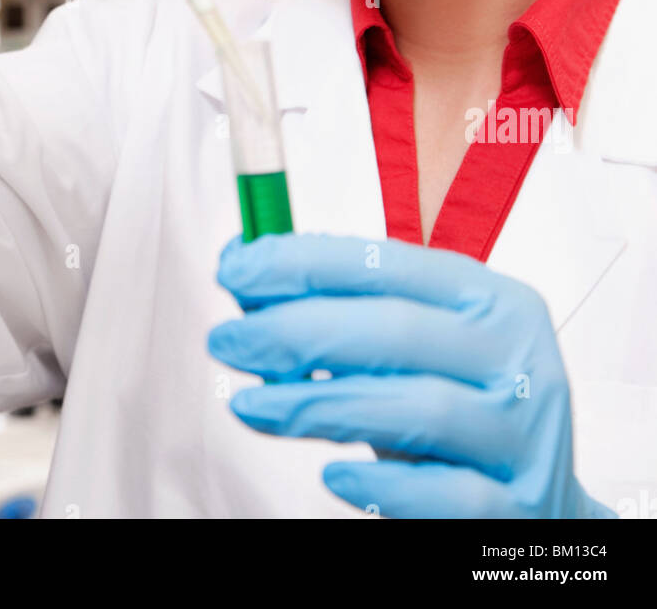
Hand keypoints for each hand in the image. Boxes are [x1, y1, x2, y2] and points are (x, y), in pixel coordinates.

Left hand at [208, 232, 615, 518]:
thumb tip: (246, 265)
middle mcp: (518, 359)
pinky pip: (448, 495)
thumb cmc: (460, 410)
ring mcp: (523, 437)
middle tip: (229, 340)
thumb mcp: (417, 350)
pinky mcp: (517, 507)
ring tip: (252, 405)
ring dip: (321, 402)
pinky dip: (384, 485)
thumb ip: (345, 311)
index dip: (306, 263)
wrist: (543, 510)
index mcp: (493, 300)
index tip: (237, 271)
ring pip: (419, 408)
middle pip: (398, 331)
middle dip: (298, 330)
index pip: (391, 264)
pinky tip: (334, 474)